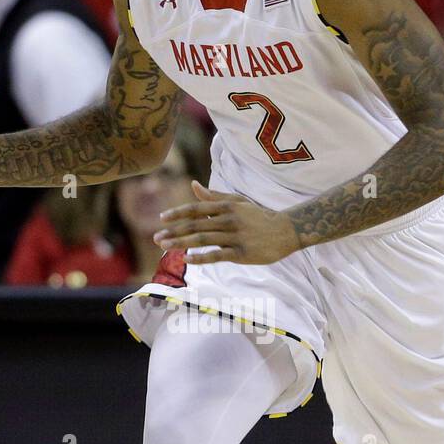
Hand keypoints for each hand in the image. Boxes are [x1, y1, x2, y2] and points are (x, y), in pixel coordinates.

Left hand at [153, 181, 300, 265]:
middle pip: (196, 226)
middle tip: (156, 238)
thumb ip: (214, 196)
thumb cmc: (259, 216)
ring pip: (203, 240)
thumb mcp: (237, 202)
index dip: (178, 213)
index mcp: (226, 206)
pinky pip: (218, 255)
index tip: (162, 218)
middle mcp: (229, 220)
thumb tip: (193, 185)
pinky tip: (187, 259)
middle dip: (174, 232)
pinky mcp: (242, 253)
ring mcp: (235, 237)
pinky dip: (201, 257)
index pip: (197, 209)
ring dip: (182, 244)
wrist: (287, 230)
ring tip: (165, 247)